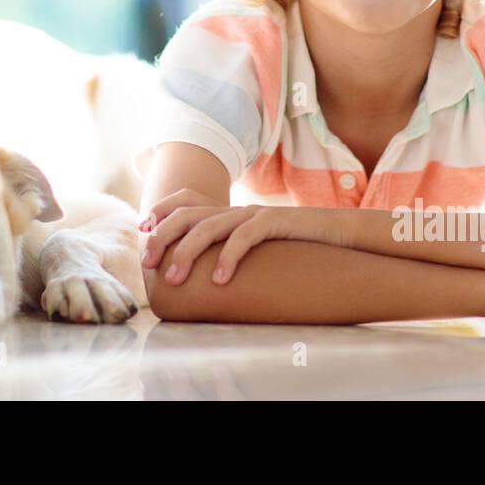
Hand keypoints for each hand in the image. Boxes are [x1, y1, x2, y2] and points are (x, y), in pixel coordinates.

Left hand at [140, 200, 336, 285]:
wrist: (342, 235)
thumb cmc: (297, 250)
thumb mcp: (258, 252)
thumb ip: (232, 254)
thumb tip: (205, 279)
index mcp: (231, 213)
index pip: (187, 203)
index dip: (161, 214)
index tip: (142, 234)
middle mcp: (238, 209)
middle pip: (189, 214)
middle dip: (163, 236)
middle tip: (148, 262)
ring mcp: (256, 213)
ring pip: (211, 226)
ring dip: (187, 252)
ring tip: (173, 278)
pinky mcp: (276, 222)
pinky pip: (245, 237)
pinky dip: (228, 257)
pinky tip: (218, 280)